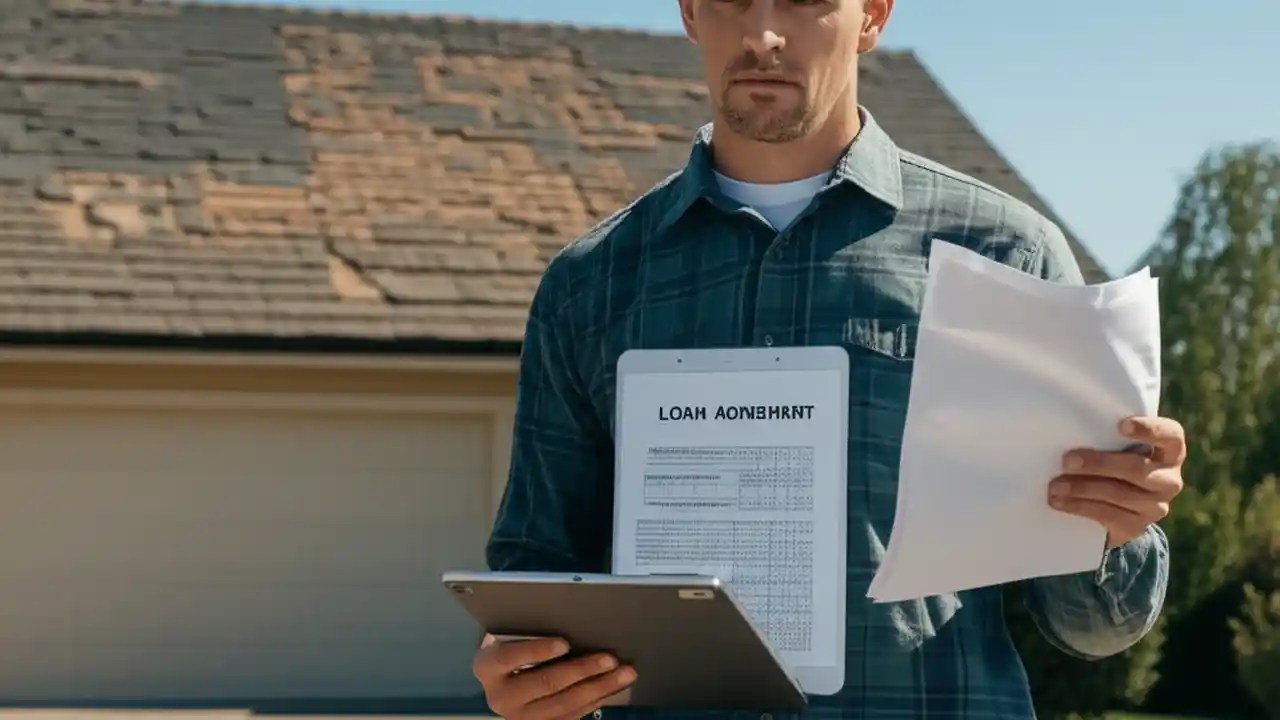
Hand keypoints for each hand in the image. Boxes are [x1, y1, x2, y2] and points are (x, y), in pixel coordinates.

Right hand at [473, 634, 636, 719]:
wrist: (501, 678)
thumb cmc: (510, 645)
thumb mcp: (509, 635)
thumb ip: (528, 630)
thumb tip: (570, 618)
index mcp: (487, 666)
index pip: (508, 657)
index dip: (537, 650)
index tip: (564, 642)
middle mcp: (499, 696)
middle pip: (545, 683)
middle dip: (582, 670)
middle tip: (609, 658)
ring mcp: (519, 717)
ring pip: (563, 704)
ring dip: (599, 688)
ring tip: (623, 673)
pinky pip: (570, 716)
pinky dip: (595, 701)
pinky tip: (612, 688)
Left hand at [1048, 416, 1186, 547]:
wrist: (1116, 506)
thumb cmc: (1112, 460)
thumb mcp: (1116, 445)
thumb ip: (1106, 435)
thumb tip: (1066, 427)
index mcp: (1170, 450)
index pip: (1170, 435)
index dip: (1149, 430)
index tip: (1121, 426)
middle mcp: (1169, 479)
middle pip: (1137, 469)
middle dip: (1099, 464)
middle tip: (1067, 461)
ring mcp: (1157, 506)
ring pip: (1119, 495)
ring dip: (1082, 489)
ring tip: (1055, 486)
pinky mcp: (1137, 526)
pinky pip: (1108, 516)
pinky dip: (1079, 507)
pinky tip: (1059, 502)